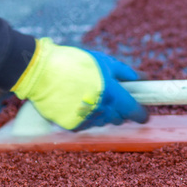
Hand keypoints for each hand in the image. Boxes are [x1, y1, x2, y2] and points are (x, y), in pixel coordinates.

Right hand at [11, 38, 147, 129]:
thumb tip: (143, 78)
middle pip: (118, 118)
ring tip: (91, 97)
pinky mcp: (72, 125)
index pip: (133, 110)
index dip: (140, 113)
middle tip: (111, 99)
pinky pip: (86, 124)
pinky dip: (86, 117)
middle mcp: (101, 109)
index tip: (143, 114)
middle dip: (118, 110)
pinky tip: (78, 103)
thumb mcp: (104, 61)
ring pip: (102, 122)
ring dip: (102, 113)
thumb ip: (126, 72)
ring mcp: (86, 119)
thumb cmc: (75, 63)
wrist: (42, 72)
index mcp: (112, 93)